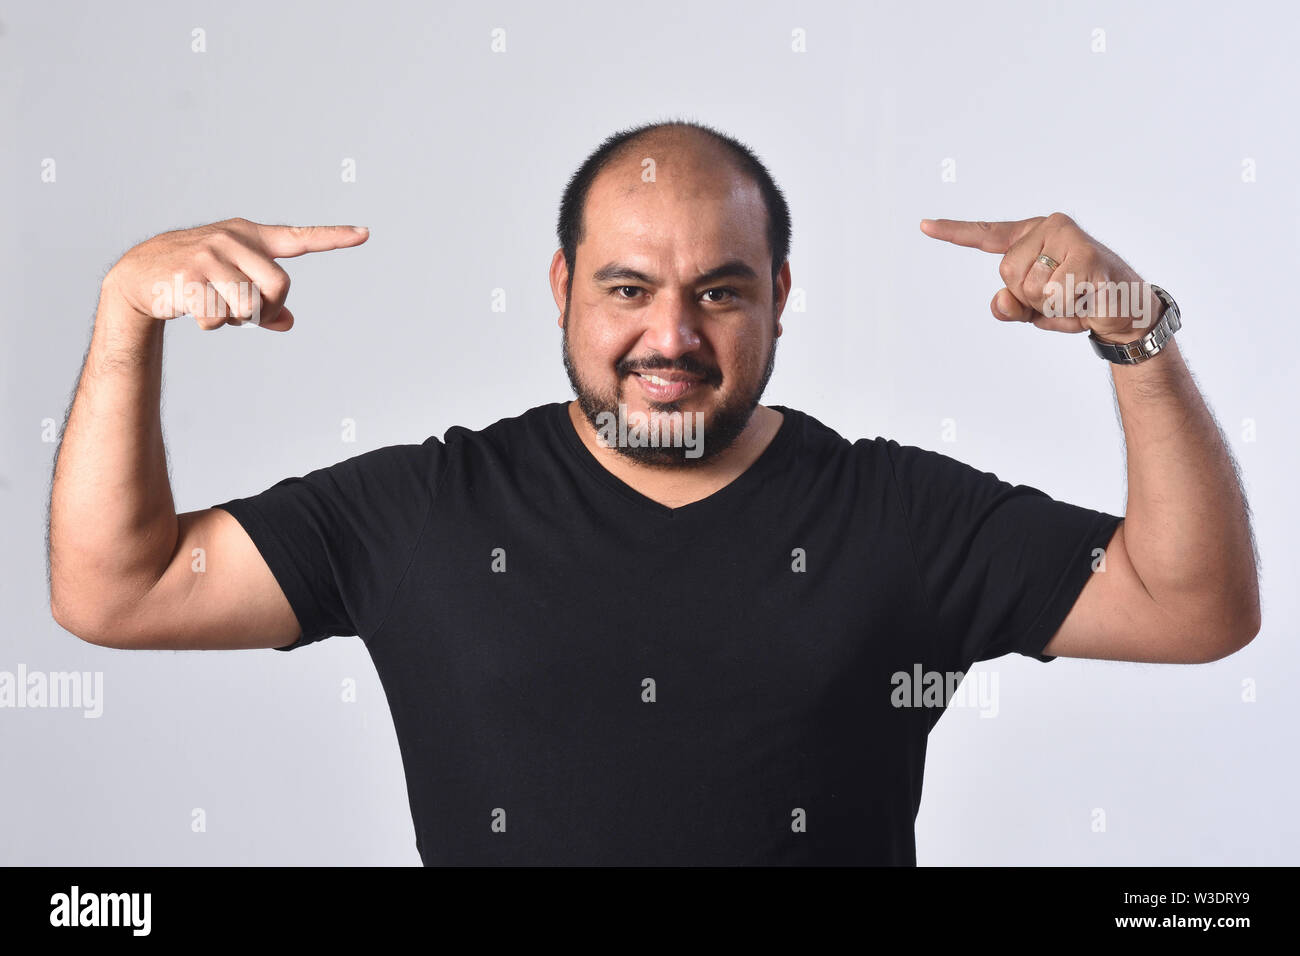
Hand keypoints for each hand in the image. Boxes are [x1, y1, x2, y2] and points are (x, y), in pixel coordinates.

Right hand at [102, 217, 369, 331]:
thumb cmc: (196, 278)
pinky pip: (218, 317)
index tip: (365, 233)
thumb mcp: (233, 283)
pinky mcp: (189, 275)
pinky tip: (193, 309)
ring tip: (215, 307)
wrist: (140, 274)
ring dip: (235, 320)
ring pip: (249, 306)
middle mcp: (233, 239)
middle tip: (247, 314)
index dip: (334, 238)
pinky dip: (210, 325)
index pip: (299, 238)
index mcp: (250, 237)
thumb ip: (265, 301)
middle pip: (280, 287)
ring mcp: (210, 254)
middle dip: (266, 310)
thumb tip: (288, 322)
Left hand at [920, 212, 1160, 342]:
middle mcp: (1049, 228)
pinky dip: (1069, 307)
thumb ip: (1010, 306)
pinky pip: (1055, 294)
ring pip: (1030, 286)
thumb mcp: (1034, 310)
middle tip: (1061, 296)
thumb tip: (998, 302)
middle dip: (1030, 298)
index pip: (986, 235)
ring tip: (1076, 296)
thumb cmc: (1077, 303)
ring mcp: (1069, 237)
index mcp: (1032, 237)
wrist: (1123, 311)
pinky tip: (1088, 297)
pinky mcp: (1087, 254)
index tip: (924, 225)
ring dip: (1052, 305)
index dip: (954, 232)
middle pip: (1008, 273)